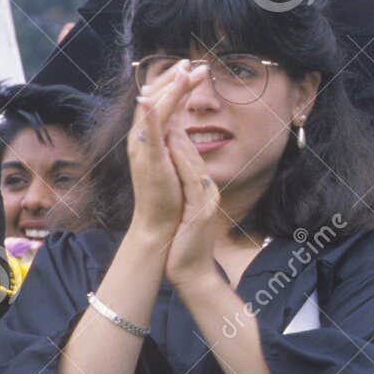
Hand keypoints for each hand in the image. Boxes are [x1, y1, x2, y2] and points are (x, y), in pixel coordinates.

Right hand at [127, 61, 206, 241]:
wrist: (158, 221)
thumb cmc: (169, 192)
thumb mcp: (173, 156)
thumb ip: (173, 136)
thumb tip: (179, 118)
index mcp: (152, 135)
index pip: (162, 100)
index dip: (177, 82)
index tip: (193, 66)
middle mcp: (143, 137)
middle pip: (156, 98)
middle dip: (176, 78)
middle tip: (194, 62)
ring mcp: (143, 147)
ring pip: (153, 110)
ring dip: (169, 88)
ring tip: (185, 71)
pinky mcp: (148, 160)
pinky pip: (146, 134)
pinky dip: (147, 116)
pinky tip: (148, 100)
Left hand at [164, 119, 222, 290]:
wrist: (194, 273)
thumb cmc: (186, 245)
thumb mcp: (187, 212)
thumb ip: (186, 192)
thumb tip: (178, 177)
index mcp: (203, 189)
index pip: (189, 154)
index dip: (178, 129)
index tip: (166, 108)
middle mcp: (207, 190)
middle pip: (193, 151)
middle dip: (181, 124)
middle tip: (170, 99)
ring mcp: (206, 200)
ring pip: (193, 162)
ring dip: (180, 136)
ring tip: (169, 114)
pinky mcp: (200, 212)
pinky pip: (191, 181)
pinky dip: (182, 161)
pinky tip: (172, 147)